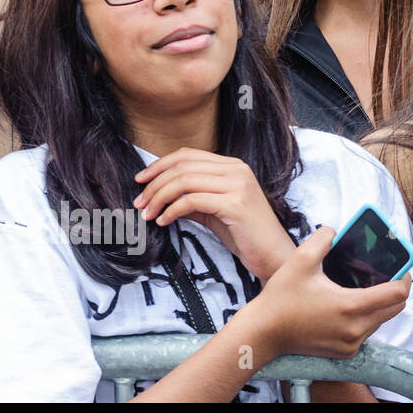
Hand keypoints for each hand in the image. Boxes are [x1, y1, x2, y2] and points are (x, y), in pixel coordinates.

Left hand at [134, 148, 296, 280]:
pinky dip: (172, 211)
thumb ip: (189, 198)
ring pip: (184, 182)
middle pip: (181, 167)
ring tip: (147, 214)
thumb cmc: (244, 234)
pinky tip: (163, 221)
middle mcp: (236, 170)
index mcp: (232, 166)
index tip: (140, 181)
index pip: (187, 155)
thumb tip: (157, 194)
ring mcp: (238, 185)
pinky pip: (192, 201)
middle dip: (154, 185)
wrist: (274, 257)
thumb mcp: (212, 210)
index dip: (159, 165)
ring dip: (158, 198)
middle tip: (138, 202)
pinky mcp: (235, 205)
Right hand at [252, 227, 411, 360]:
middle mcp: (356, 328)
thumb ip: (321, 240)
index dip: (403, 276)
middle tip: (382, 275)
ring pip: (380, 321)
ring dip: (377, 305)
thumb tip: (334, 232)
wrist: (264, 331)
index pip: (397, 293)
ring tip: (359, 289)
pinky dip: (363, 319)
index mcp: (350, 305)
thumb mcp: (299, 261)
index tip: (399, 266)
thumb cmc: (280, 297)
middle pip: (395, 309)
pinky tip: (344, 308)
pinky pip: (366, 333)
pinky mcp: (346, 352)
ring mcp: (352, 342)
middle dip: (394, 290)